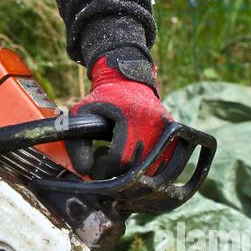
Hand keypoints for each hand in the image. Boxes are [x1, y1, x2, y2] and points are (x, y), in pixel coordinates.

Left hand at [68, 47, 172, 177]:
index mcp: (132, 118)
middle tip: (103, 159)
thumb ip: (77, 143)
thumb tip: (84, 171)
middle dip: (116, 171)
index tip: (95, 164)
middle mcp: (154, 124)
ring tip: (115, 156)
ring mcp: (167, 129)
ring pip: (150, 168)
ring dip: (131, 170)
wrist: (128, 79)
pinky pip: (161, 160)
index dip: (105, 168)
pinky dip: (145, 165)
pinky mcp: (172, 133)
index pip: (121, 158)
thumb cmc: (103, 97)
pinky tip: (130, 155)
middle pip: (136, 166)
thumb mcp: (83, 113)